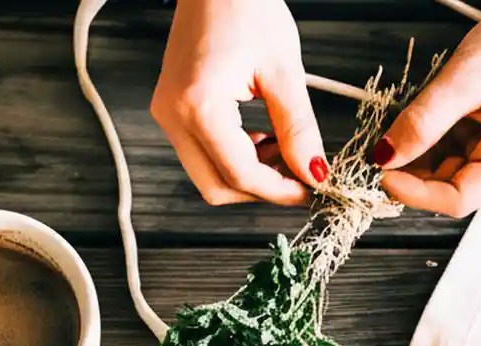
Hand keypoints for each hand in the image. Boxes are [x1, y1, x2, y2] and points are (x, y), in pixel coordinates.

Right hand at [151, 0, 327, 205]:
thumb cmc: (246, 7)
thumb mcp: (283, 70)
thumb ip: (298, 129)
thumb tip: (313, 173)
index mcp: (198, 105)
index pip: (240, 174)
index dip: (279, 191)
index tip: (311, 189)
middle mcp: (173, 116)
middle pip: (216, 186)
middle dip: (261, 190)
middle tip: (300, 176)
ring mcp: (167, 114)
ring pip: (207, 175)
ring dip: (248, 175)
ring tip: (284, 150)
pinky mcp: (171, 110)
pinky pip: (201, 154)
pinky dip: (234, 158)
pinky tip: (262, 138)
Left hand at [373, 0, 480, 217]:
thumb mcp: (465, 79)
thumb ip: (424, 121)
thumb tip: (387, 155)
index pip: (457, 199)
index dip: (414, 192)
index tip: (380, 170)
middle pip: (447, 188)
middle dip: (410, 172)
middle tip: (376, 149)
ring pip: (441, 171)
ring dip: (415, 155)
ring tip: (394, 128)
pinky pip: (447, 151)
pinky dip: (424, 140)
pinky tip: (413, 121)